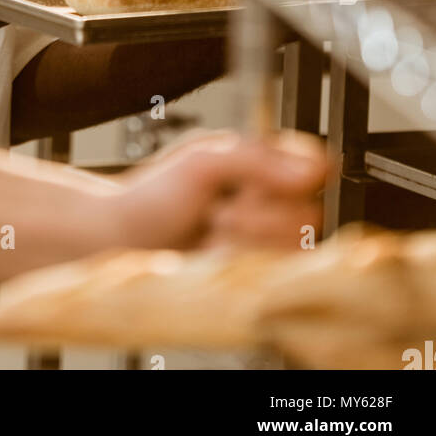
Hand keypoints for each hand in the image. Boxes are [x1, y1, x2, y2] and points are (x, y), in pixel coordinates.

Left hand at [114, 129, 326, 253]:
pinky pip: (269, 274)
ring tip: (210, 229)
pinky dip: (234, 263)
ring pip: (291, 248)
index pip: (316, 166)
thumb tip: (314, 169)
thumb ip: (257, 159)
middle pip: (308, 215)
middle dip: (259, 215)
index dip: (299, 177)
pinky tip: (209, 253)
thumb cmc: (153, 195)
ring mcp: (262, 242)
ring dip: (244, 240)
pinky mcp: (253, 275)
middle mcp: (268, 202)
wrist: (119, 241)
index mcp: (262, 165)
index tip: (261, 184)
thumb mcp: (202, 159)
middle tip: (220, 209)